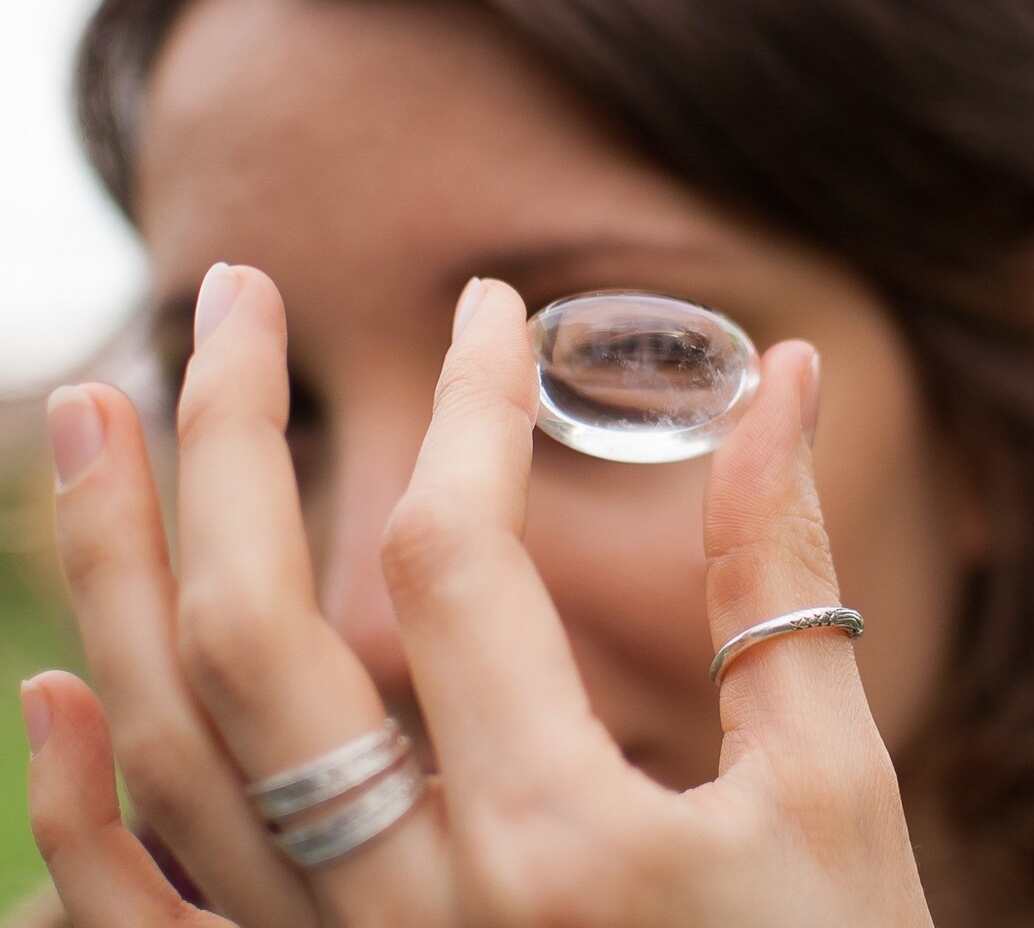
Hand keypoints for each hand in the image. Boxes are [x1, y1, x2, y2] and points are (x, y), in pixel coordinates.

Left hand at [26, 266, 933, 925]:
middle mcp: (418, 915)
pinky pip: (151, 926)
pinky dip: (78, 815)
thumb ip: (779, 577)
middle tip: (230, 293)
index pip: (456, 559)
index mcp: (559, 845)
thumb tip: (786, 379)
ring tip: (88, 410)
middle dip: (230, 437)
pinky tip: (52, 686)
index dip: (472, 405)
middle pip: (256, 631)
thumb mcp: (833, 789)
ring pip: (171, 751)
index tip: (488, 312)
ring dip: (115, 567)